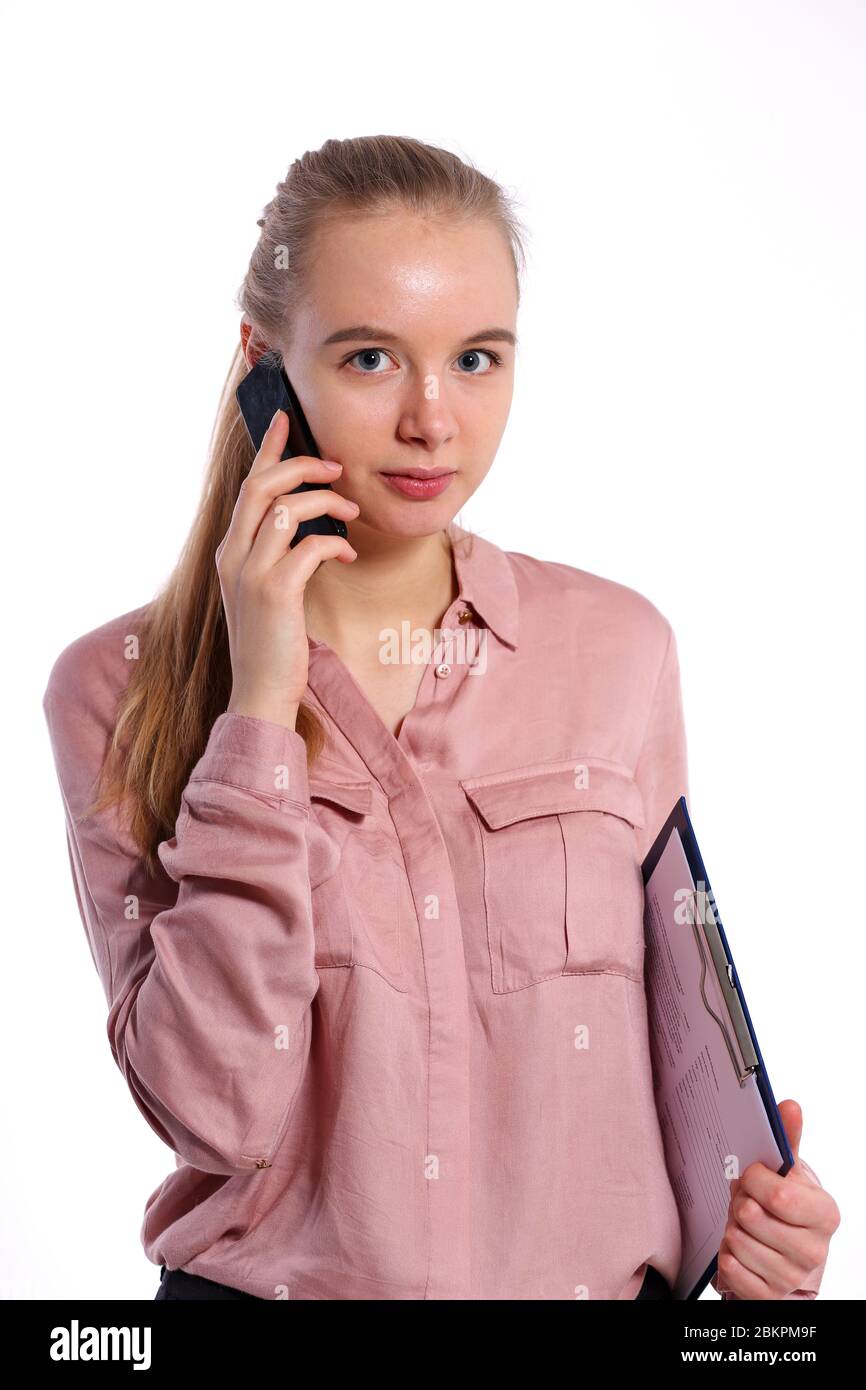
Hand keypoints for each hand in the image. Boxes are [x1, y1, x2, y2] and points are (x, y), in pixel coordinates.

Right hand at [216, 409, 358, 728]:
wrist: (261, 692)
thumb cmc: (272, 643)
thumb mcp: (268, 590)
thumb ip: (277, 555)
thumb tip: (309, 523)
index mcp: (230, 551)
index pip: (247, 486)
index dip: (268, 449)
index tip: (286, 420)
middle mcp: (233, 556)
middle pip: (261, 486)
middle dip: (301, 466)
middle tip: (335, 467)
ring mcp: (250, 574)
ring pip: (285, 510)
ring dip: (325, 504)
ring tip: (351, 513)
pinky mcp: (275, 593)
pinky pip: (307, 547)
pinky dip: (333, 542)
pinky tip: (348, 552)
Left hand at [715, 1099, 839, 1298]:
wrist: (788, 1257)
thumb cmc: (786, 1210)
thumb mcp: (791, 1176)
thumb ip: (788, 1141)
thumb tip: (789, 1105)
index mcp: (825, 1214)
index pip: (778, 1194)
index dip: (755, 1180)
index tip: (753, 1175)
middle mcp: (814, 1250)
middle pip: (751, 1215)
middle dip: (739, 1202)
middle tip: (745, 1200)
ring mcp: (791, 1277)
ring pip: (736, 1239)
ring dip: (732, 1227)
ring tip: (745, 1224)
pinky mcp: (769, 1296)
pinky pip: (729, 1266)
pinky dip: (727, 1253)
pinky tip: (741, 1248)